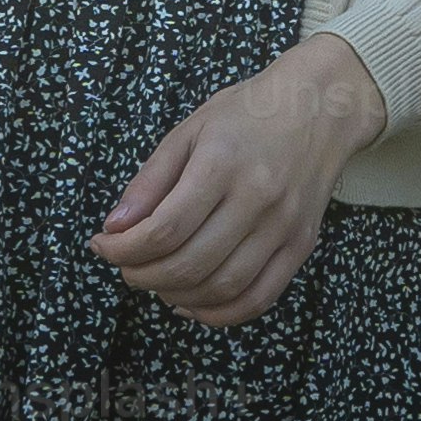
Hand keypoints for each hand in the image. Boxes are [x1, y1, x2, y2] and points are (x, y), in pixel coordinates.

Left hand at [93, 34, 385, 322]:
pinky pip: (259, 298)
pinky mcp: (301, 245)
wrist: (318, 107)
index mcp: (222, 164)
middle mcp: (257, 199)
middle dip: (143, 276)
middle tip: (126, 267)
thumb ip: (150, 181)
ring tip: (155, 281)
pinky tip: (193, 302)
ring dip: (177, 296)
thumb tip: (115, 228)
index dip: (124, 249)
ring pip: (222, 287)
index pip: (165, 229)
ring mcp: (284, 226)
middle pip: (190, 264)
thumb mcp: (189, 130)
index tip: (102, 246)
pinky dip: (220, 313)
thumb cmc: (247, 114)